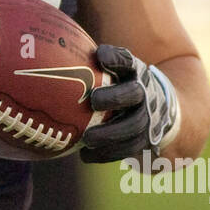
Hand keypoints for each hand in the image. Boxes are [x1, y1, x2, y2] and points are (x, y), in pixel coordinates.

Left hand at [80, 44, 179, 163]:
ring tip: (88, 139)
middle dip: (115, 97)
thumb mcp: (113, 71)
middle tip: (93, 101)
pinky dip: (106, 154)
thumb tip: (49, 53)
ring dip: (110, 134)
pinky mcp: (145, 140)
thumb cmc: (120, 85)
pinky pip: (127, 149)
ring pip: (133, 127)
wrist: (159, 108)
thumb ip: (89, 63)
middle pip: (133, 94)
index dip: (116, 58)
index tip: (100, 55)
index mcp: (134, 73)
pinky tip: (85, 156)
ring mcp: (147, 118)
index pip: (127, 61)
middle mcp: (144, 94)